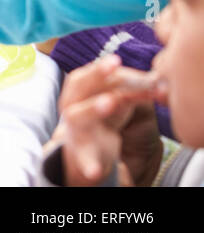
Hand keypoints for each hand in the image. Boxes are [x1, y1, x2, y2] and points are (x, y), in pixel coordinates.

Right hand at [54, 55, 164, 185]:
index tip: (117, 61)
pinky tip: (95, 171)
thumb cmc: (102, 117)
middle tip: (114, 67)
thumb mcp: (115, 99)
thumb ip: (129, 87)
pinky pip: (85, 159)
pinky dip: (89, 165)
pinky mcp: (83, 154)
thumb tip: (158, 80)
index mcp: (79, 91)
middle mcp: (73, 105)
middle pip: (79, 86)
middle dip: (96, 75)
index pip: (88, 74)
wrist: (86, 151)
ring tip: (110, 103)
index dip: (101, 67)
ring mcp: (77, 129)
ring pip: (80, 116)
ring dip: (94, 108)